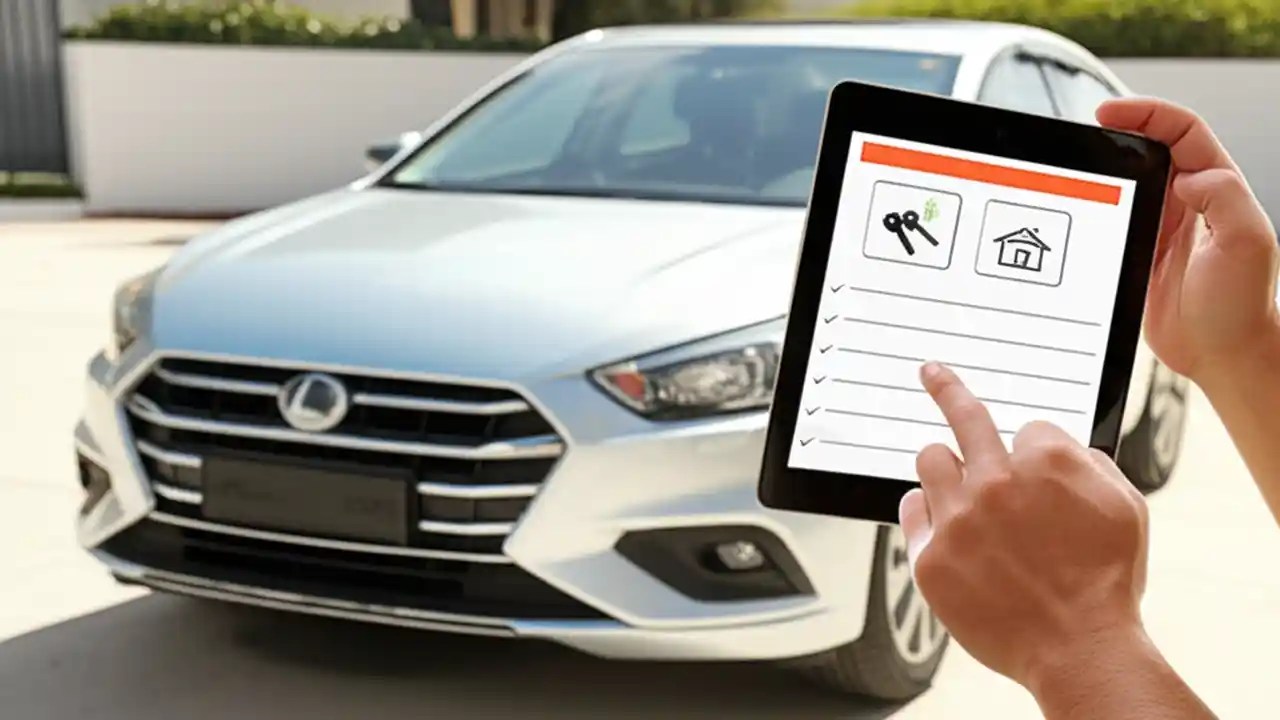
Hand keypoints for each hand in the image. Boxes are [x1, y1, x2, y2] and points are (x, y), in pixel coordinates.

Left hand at [900, 363, 1149, 689]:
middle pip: (962, 418)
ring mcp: (958, 518)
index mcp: (1046, 461)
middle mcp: (995, 480)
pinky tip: (941, 523)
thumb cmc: (1106, 584)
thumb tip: (1062, 448)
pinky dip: (925, 511)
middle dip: (946, 387)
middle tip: (932, 372)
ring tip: (954, 483)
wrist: (1078, 649)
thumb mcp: (1126, 508)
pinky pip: (911, 509)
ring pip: (930, 461)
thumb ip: (1091, 465)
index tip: (1036, 471)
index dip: (1036, 455)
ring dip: (943, 466)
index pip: (1028, 429)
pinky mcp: (930, 556)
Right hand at [1096, 98, 1278, 382]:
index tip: (1109, 114)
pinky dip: (1093, 208)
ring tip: (1075, 166)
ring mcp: (1160, 227)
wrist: (1223, 355)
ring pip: (1127, 180)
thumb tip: (1188, 175)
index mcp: (1216, 189)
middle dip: (1117, 131)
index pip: (1181, 131)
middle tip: (1085, 132)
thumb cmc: (1242, 307)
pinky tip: (1076, 213)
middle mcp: (1188, 203)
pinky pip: (1112, 218)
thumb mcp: (1247, 245)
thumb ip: (1223, 199)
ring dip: (1102, 168)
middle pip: (1149, 147)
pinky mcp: (1137, 255)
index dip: (1146, 113)